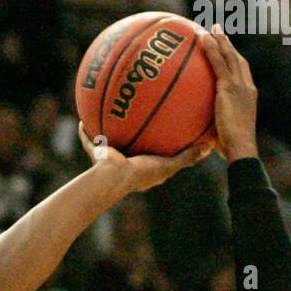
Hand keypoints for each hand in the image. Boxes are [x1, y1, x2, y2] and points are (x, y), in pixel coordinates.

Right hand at [79, 122, 210, 194]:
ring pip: (108, 141)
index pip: (153, 156)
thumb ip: (187, 157)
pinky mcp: (96, 155)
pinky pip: (89, 140)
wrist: (115, 178)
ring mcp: (109, 161)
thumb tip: (207, 148)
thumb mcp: (168, 164)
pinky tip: (83, 117)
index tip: (164, 132)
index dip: (158, 146)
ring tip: (107, 112)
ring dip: (105, 130)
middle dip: (132, 134)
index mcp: (143, 169)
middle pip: (131, 146)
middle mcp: (126, 165)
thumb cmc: (141, 173)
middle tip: (137, 117)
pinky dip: (85, 132)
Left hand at [200, 26, 257, 162]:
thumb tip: (200, 137)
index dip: (233, 58)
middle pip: (236, 59)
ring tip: (209, 28)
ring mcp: (239, 85)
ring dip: (219, 40)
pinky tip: (201, 39)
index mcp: (248, 95)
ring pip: (229, 56)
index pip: (241, 72)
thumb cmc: (232, 149)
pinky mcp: (229, 87)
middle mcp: (246, 86)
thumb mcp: (223, 135)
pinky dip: (211, 49)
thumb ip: (214, 128)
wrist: (241, 148)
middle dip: (227, 44)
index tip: (226, 49)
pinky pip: (218, 63)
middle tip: (217, 30)